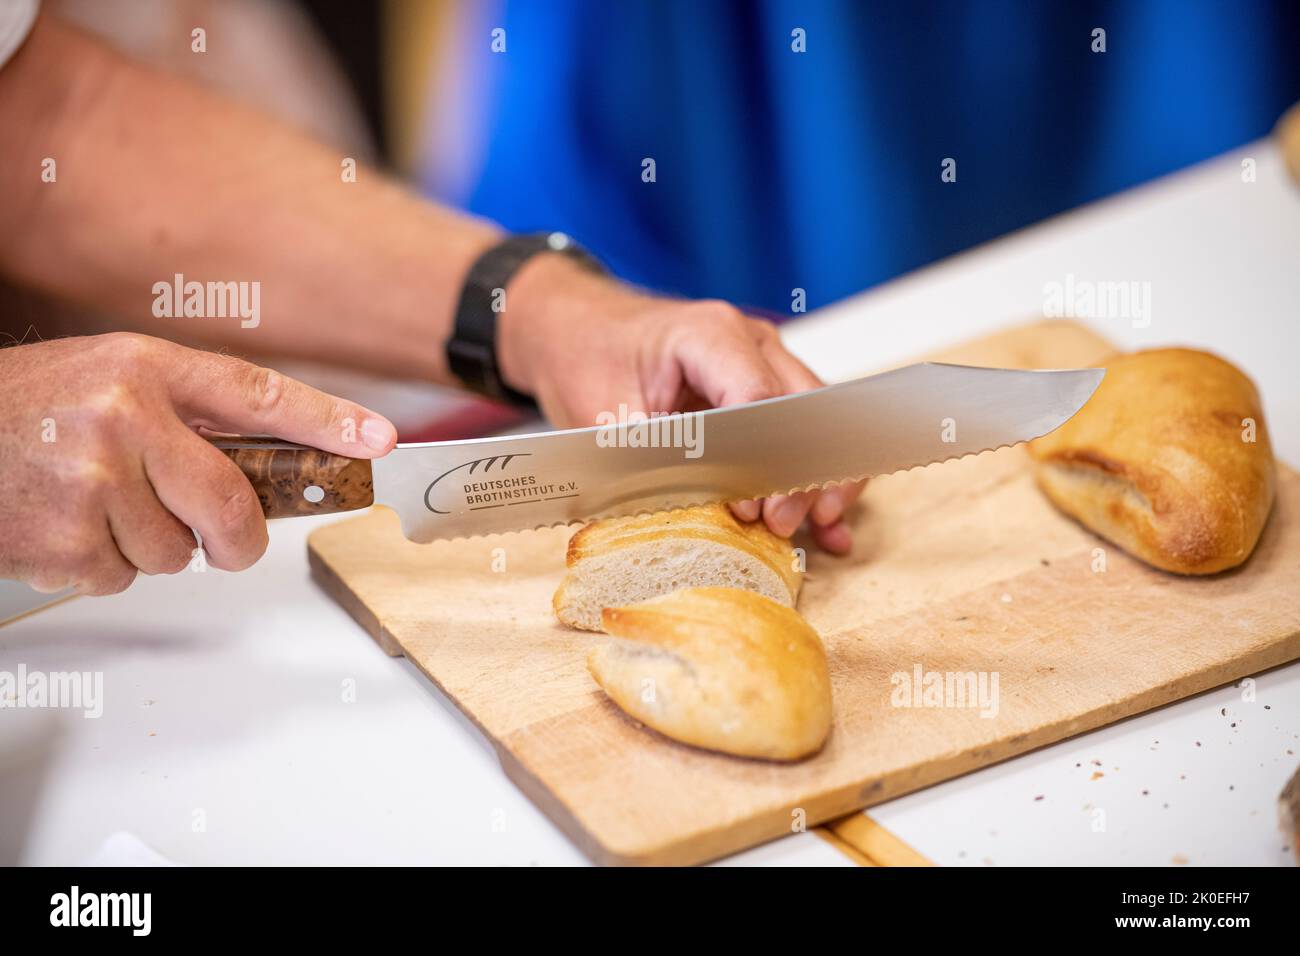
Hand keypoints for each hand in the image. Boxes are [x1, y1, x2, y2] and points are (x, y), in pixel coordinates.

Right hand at [0, 333, 396, 594]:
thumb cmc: (31, 409)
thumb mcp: (112, 380)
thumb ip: (186, 416)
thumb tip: (269, 471)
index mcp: (144, 368)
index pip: (255, 393)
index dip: (324, 420)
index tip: (377, 442)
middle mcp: (124, 418)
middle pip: (230, 505)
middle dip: (238, 539)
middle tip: (228, 543)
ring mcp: (91, 481)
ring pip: (176, 552)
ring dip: (151, 547)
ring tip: (96, 507)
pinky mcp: (63, 542)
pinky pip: (123, 578)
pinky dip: (103, 567)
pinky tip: (66, 528)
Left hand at [499, 257, 863, 552]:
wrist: (575, 328)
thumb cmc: (587, 358)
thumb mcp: (603, 414)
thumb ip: (652, 456)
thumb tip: (697, 510)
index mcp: (710, 335)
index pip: (759, 397)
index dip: (760, 459)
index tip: (751, 509)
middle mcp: (750, 342)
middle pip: (800, 409)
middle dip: (799, 474)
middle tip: (780, 526)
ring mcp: (762, 362)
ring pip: (812, 421)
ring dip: (815, 477)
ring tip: (818, 528)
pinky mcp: (761, 388)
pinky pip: (799, 431)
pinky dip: (810, 477)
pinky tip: (826, 523)